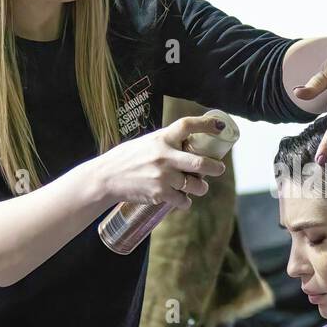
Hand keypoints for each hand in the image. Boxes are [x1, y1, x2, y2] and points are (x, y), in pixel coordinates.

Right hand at [94, 116, 226, 209]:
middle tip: (219, 168)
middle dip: (216, 168)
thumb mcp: (147, 143)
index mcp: (162, 138)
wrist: (106, 178)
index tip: (220, 126)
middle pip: (201, 162)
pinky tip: (182, 199)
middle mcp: (165, 156)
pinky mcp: (160, 194)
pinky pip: (183, 201)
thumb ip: (167, 143)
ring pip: (196, 185)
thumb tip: (189, 146)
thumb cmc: (127, 158)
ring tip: (198, 186)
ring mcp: (163, 176)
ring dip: (201, 187)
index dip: (206, 124)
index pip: (187, 125)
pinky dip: (185, 202)